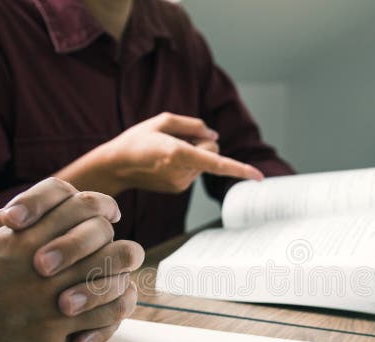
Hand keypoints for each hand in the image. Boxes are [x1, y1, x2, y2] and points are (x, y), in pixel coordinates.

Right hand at [0, 178, 143, 341]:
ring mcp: (44, 310)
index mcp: (20, 237)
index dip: (101, 210)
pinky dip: (103, 328)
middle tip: (125, 255)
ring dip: (118, 290)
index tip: (108, 219)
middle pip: (109, 249)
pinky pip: (93, 333)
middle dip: (122, 251)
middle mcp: (38, 270)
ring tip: (119, 291)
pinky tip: (97, 327)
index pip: (82, 208)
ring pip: (110, 293)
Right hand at [57, 112, 263, 195]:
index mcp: (179, 153)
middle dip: (206, 144)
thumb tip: (214, 136)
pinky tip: (166, 160)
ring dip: (195, 153)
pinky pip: (194, 170)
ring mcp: (181, 183)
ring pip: (205, 163)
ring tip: (168, 150)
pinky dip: (187, 162)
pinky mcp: (179, 188)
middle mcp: (182, 171)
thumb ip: (192, 125)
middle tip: (182, 137)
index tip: (259, 177)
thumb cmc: (137, 139)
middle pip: (214, 154)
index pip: (217, 162)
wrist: (115, 166)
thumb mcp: (162, 120)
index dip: (240, 169)